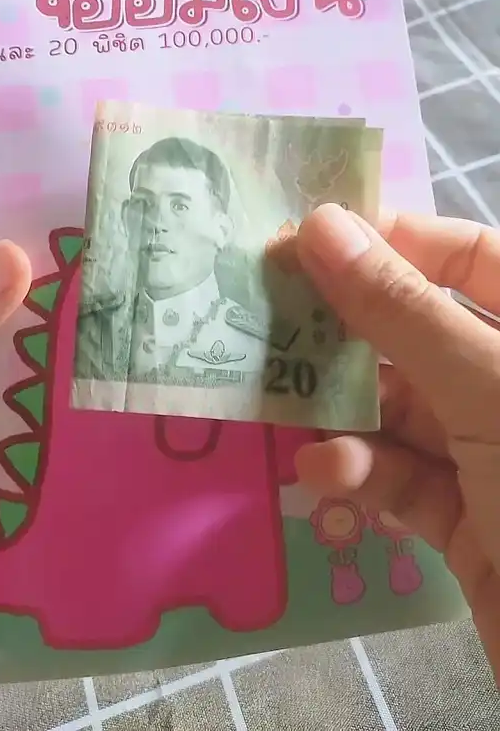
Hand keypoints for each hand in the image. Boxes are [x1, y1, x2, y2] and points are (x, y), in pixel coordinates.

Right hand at [289, 205, 499, 683]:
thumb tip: (320, 225)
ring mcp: (493, 454)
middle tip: (268, 319)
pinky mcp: (470, 520)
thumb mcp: (483, 385)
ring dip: (342, 411)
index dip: (392, 241)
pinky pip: (403, 480)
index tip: (305, 241)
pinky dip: (359, 474)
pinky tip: (324, 476)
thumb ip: (400, 309)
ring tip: (285, 408)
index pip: (467, 256)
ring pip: (402, 410)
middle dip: (348, 331)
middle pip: (422, 333)